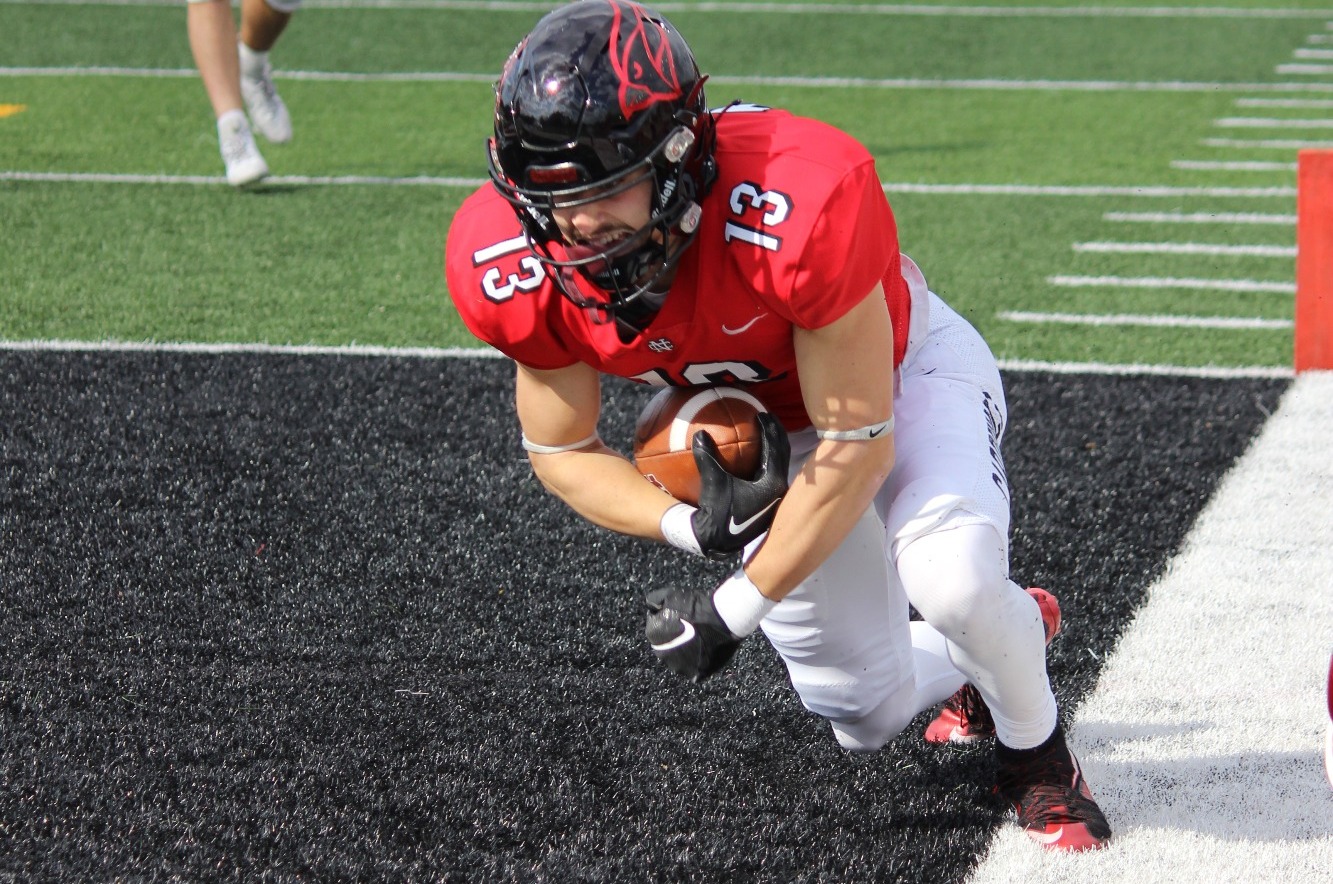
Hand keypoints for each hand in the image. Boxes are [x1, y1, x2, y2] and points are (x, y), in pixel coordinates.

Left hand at [644, 586, 742, 682]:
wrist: (722, 618)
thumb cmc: (696, 606)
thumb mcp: (670, 595)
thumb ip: (654, 600)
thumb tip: (651, 607)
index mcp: (653, 636)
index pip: (657, 630)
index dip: (671, 622)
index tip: (683, 618)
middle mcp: (663, 655)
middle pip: (668, 647)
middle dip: (677, 639)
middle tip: (693, 629)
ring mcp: (680, 667)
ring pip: (680, 661)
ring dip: (687, 653)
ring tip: (702, 639)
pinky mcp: (696, 674)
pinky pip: (694, 670)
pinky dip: (699, 663)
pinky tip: (707, 651)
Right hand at [689, 412, 789, 558]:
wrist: (720, 542)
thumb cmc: (719, 513)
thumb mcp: (713, 482)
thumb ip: (708, 457)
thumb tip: (700, 434)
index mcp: (772, 483)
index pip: (776, 448)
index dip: (770, 428)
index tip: (762, 414)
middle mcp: (779, 490)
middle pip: (783, 454)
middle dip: (776, 435)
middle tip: (768, 419)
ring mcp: (775, 499)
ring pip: (779, 466)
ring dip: (773, 450)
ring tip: (764, 435)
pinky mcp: (767, 505)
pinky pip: (770, 476)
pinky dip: (765, 463)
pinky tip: (752, 460)